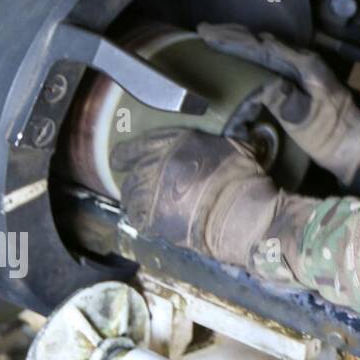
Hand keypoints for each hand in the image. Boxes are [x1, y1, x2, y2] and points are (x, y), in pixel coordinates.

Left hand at [110, 129, 281, 265]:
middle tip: (142, 188)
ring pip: (131, 199)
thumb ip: (208, 142)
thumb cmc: (240, 175)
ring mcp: (151, 195)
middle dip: (135, 182)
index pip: (134, 148)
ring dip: (136, 202)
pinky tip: (150, 221)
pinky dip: (142, 220)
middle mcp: (155, 166)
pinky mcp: (153, 220)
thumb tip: (213, 139)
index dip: (123, 156)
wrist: (239, 210)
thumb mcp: (228, 145)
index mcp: (172, 144)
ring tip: (146, 206)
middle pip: (131, 176)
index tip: (119, 161)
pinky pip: (137, 220)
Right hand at [197, 23, 359, 185]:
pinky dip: (253, 53)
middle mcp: (303, 61)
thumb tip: (261, 84)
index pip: (261, 48)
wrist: (353, 142)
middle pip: (262, 42)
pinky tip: (242, 53)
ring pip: (266, 48)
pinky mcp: (301, 79)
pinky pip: (272, 59)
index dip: (233, 41)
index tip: (208, 34)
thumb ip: (282, 99)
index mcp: (303, 66)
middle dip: (233, 35)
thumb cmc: (329, 133)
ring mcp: (303, 69)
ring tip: (216, 35)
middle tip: (204, 29)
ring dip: (241, 41)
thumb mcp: (304, 120)